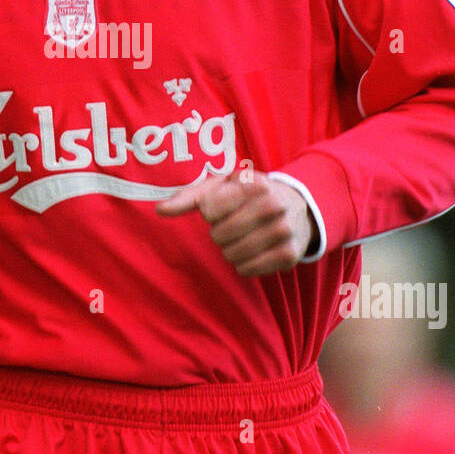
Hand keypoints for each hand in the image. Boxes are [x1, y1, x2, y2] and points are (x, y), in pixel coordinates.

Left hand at [156, 170, 315, 275]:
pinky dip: (244, 265)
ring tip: (244, 236)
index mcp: (253, 183)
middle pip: (218, 236)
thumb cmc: (247, 195)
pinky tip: (254, 251)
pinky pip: (247, 270)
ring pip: (232, 255)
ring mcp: (283, 230)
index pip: (208, 210)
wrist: (294, 205)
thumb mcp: (221, 187)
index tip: (223, 206)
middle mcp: (272, 204)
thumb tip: (160, 210)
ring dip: (231, 250)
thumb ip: (188, 197)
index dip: (210, 212)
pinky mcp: (289, 254)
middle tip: (235, 224)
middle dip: (220, 233)